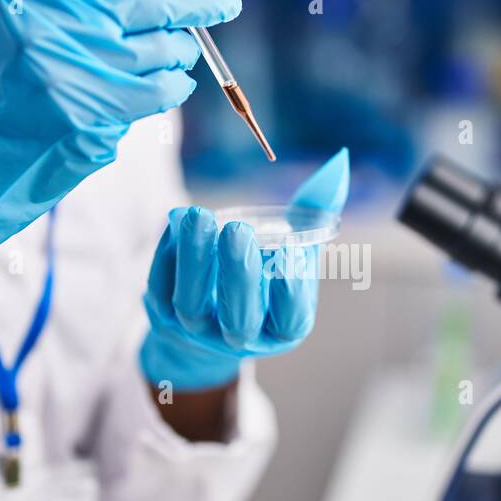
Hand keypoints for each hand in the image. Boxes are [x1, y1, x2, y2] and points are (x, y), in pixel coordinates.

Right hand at [0, 0, 241, 278]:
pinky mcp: (95, 110)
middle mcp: (61, 21)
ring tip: (180, 53)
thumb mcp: (43, 19)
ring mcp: (79, 67)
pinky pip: (164, 89)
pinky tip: (173, 84)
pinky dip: (177, 85)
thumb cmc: (23, 79)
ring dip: (185, 50)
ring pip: (166, 46)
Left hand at [140, 149, 350, 390]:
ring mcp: (200, 329)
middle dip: (239, 273)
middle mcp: (241, 336)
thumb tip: (338, 164)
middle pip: (240, 318)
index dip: (292, 291)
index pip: (290, 320)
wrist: (209, 323)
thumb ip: (315, 210)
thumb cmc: (264, 278)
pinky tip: (177, 223)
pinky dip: (168, 255)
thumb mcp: (292, 249)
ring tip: (199, 216)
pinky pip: (162, 289)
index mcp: (281, 327)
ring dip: (195, 259)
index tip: (291, 251)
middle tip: (238, 231)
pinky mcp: (165, 315)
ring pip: (192, 303)